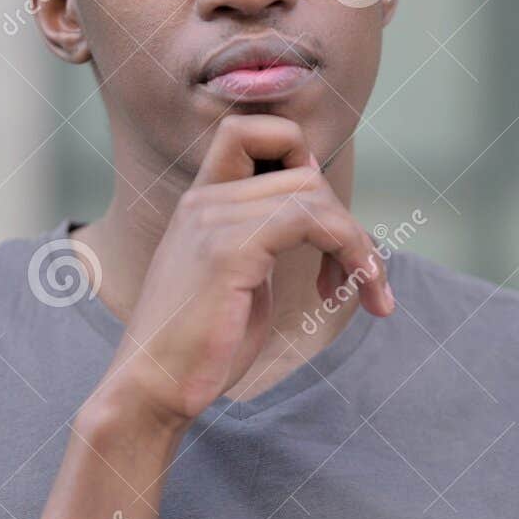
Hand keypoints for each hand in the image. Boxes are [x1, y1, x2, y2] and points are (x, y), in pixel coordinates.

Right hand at [99, 114, 394, 426]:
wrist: (152, 389)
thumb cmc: (199, 347)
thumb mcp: (238, 278)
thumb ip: (265, 239)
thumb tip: (320, 215)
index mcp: (202, 201)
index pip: (249, 130)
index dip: (297, 155)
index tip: (317, 218)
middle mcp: (204, 200)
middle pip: (302, 169)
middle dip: (343, 221)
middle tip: (355, 277)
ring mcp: (213, 220)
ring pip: (314, 193)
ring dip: (356, 242)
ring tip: (366, 290)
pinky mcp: (229, 251)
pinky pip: (312, 221)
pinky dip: (350, 251)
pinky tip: (352, 292)